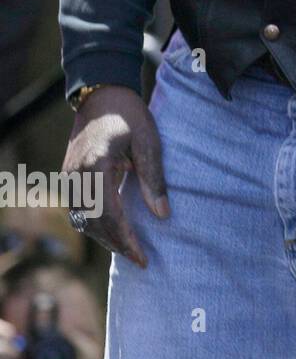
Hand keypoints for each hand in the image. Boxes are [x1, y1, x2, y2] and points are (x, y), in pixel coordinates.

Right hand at [61, 85, 168, 266]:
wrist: (102, 97)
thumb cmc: (130, 117)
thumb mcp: (149, 143)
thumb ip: (154, 179)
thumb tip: (163, 215)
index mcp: (97, 166)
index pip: (109, 216)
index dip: (126, 240)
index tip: (143, 258)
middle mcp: (77, 176)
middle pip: (93, 224)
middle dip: (117, 245)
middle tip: (140, 260)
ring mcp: (69, 178)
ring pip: (83, 220)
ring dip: (105, 238)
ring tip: (130, 250)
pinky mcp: (69, 177)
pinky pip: (80, 210)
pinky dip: (96, 225)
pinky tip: (114, 232)